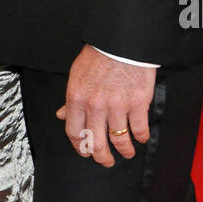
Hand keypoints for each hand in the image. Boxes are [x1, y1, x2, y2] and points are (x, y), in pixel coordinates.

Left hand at [56, 45, 155, 166]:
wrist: (121, 40)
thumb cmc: (99, 54)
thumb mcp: (77, 75)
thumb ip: (70, 99)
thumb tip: (61, 115)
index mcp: (77, 98)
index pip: (74, 133)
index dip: (80, 147)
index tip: (86, 152)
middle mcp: (95, 106)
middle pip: (96, 143)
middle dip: (101, 157)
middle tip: (106, 161)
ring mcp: (117, 106)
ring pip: (119, 140)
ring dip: (125, 150)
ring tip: (127, 152)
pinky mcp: (137, 103)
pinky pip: (139, 129)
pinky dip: (141, 137)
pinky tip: (141, 137)